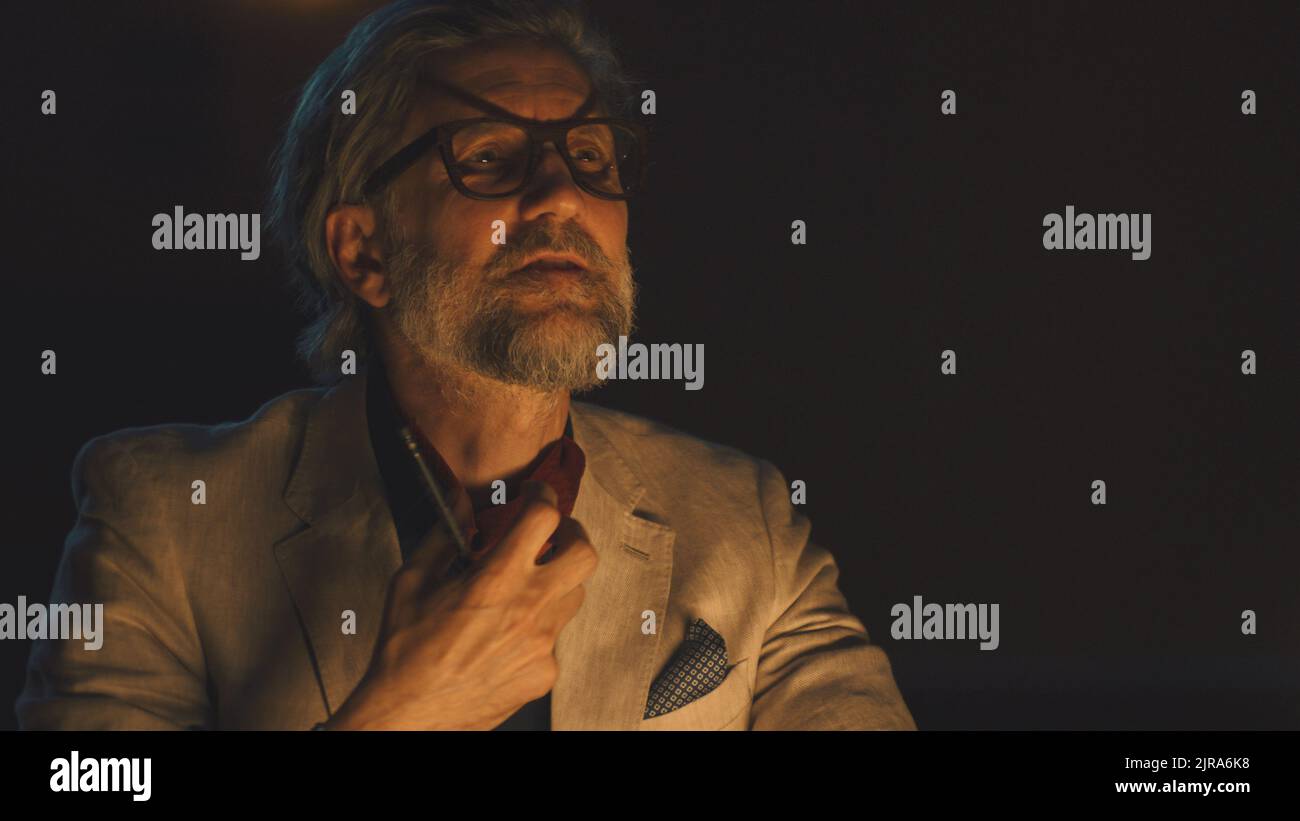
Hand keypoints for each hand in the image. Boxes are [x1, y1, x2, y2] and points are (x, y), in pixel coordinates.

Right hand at [324, 480, 597, 729]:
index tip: (535, 496)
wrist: (409, 714)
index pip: (544, 517)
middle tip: (556, 533)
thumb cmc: (405, 652)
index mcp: (497, 579)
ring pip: (574, 596)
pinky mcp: (544, 672)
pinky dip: (537, 628)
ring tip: (527, 586)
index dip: (542, 496)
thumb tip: (458, 504)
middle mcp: (529, 608)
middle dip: (574, 535)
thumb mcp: (411, 581)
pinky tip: (508, 634)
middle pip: (585, 554)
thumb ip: (442, 536)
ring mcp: (542, 643)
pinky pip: (554, 638)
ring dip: (557, 582)